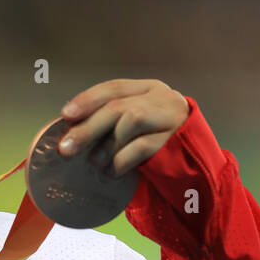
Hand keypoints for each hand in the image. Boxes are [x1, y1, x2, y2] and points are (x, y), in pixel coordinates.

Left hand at [56, 79, 189, 176]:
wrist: (194, 169)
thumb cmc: (154, 148)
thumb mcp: (132, 130)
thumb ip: (109, 124)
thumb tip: (69, 135)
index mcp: (147, 89)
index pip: (113, 87)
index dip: (87, 100)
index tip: (65, 114)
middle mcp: (161, 97)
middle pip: (118, 105)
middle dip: (88, 127)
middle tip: (66, 148)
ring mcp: (171, 116)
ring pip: (131, 120)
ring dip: (107, 146)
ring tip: (96, 163)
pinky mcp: (176, 139)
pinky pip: (142, 146)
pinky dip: (122, 160)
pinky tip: (113, 172)